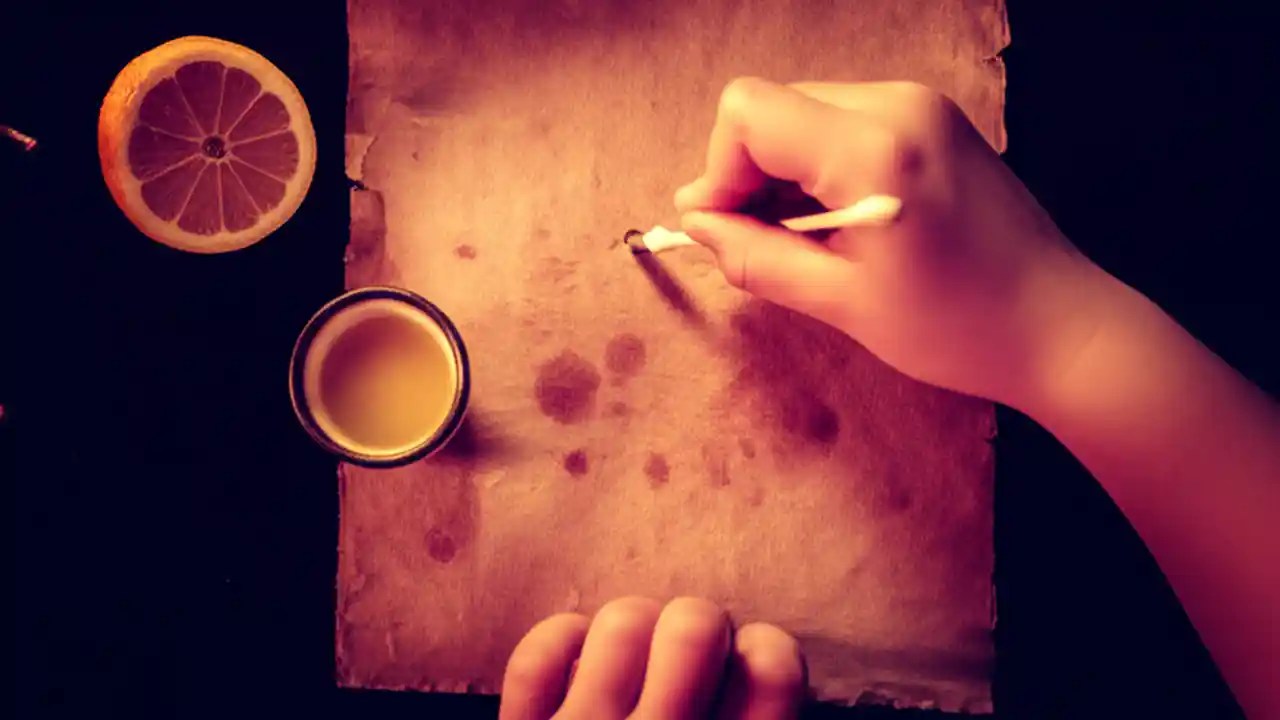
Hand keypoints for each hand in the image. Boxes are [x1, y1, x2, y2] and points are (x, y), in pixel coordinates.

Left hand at [499, 597, 804, 719]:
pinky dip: (561, 643)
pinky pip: (538, 655)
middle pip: (695, 624)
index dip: (769, 651)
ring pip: (621, 623)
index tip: (752, 664)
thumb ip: (759, 715)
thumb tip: (769, 651)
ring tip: (636, 660)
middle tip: (689, 658)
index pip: (776, 667)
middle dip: (698, 626)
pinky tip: (582, 662)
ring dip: (634, 629)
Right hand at [676, 78, 1103, 407]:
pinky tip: (837, 222)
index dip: (720, 171)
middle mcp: (897, 104)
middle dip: (748, 172)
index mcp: (873, 147)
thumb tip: (692, 222)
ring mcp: (920, 105)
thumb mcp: (841, 302)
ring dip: (783, 171)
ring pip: (804, 113)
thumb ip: (754, 255)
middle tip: (758, 243)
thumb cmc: (954, 326)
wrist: (1060, 326)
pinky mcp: (933, 119)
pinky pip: (844, 122)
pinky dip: (820, 165)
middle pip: (772, 107)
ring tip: (804, 240)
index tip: (726, 231)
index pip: (749, 113)